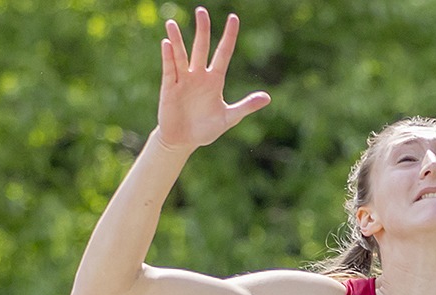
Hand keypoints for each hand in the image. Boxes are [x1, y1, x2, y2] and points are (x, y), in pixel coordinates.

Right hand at [156, 8, 270, 150]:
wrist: (184, 141)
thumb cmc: (206, 129)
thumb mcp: (229, 118)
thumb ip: (246, 106)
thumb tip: (268, 98)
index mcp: (215, 80)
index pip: (223, 53)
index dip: (229, 36)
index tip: (233, 18)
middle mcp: (198, 75)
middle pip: (201, 48)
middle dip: (202, 30)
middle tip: (201, 11)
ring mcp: (183, 80)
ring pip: (181, 56)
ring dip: (177, 40)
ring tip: (172, 24)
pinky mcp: (169, 88)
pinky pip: (169, 70)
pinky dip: (168, 57)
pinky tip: (167, 44)